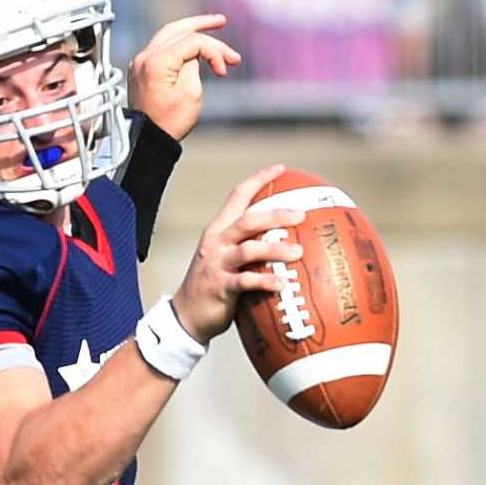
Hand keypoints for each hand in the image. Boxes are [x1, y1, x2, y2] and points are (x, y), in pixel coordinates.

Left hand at [128, 14, 240, 142]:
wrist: (146, 142)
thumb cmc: (168, 124)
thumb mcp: (191, 92)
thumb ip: (194, 63)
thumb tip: (194, 53)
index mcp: (156, 61)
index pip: (192, 41)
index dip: (213, 51)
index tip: (224, 71)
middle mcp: (144, 57)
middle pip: (178, 29)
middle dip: (203, 25)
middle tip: (222, 22)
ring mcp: (140, 62)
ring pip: (169, 35)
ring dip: (191, 30)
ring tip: (211, 26)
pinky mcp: (140, 70)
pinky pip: (161, 47)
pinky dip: (179, 44)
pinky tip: (192, 45)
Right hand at [171, 164, 305, 344]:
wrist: (185, 316)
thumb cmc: (213, 286)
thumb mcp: (225, 258)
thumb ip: (249, 246)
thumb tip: (286, 238)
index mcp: (218, 231)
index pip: (238, 196)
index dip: (259, 179)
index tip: (281, 168)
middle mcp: (216, 243)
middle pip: (248, 220)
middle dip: (275, 215)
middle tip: (300, 215)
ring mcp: (217, 265)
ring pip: (249, 249)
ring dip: (275, 249)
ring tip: (298, 252)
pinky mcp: (220, 287)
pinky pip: (246, 282)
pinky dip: (266, 281)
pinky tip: (282, 284)